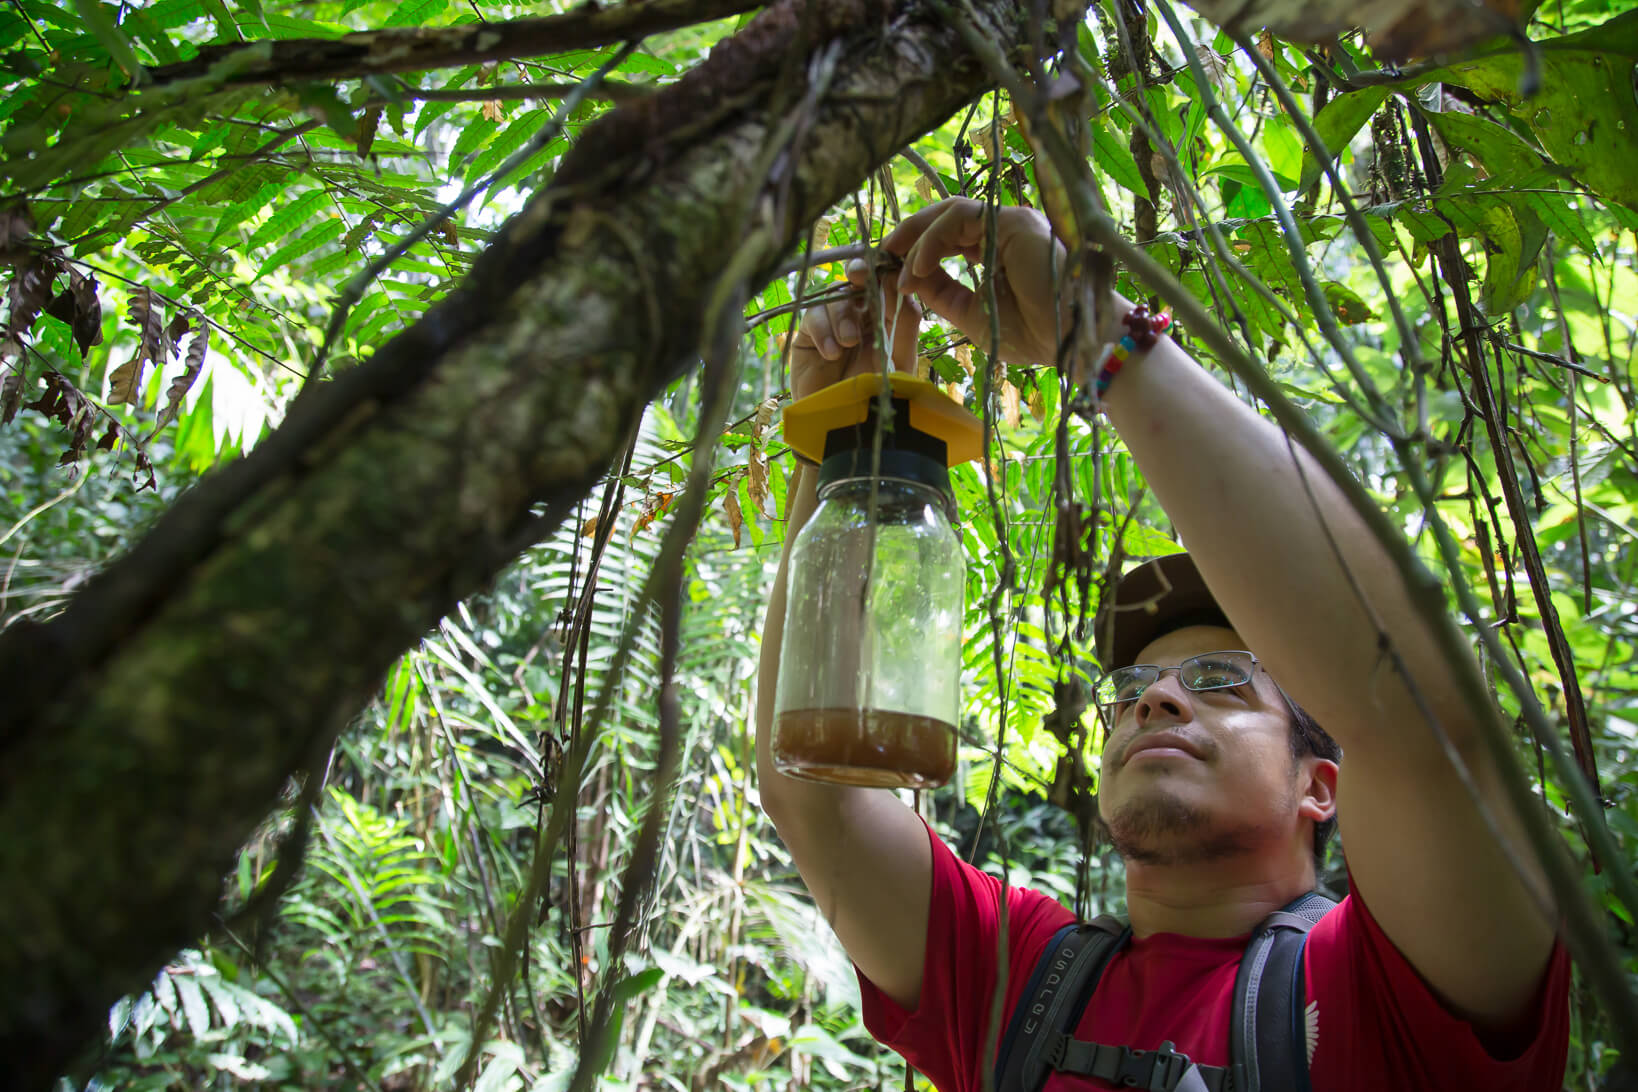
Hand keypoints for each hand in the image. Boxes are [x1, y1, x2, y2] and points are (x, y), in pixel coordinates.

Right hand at [789, 270, 921, 401]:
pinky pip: (813, 316)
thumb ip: (905, 323)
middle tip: (859, 277)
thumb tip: (902, 284)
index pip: (887, 283)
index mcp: (887, 318)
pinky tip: (831, 353)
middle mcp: (860, 317)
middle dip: (860, 273)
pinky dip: (823, 330)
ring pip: (835, 297)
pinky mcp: (809, 336)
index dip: (885, 271)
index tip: (887, 272)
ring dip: (843, 315)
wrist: (842, 427)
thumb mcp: (899, 360)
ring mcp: (833, 325)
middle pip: (858, 281)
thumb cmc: (875, 397)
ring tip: (848, 342)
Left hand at [878, 197, 1070, 365]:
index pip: (948, 238)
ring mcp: (1009, 223)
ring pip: (949, 213)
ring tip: (895, 264)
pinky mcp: (1013, 221)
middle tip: (880, 256)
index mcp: (995, 250)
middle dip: (908, 235)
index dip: (915, 251)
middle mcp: (1002, 232)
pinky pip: (961, 217)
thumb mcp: (971, 314)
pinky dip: (933, 239)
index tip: (889, 271)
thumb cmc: (1032, 333)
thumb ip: (941, 294)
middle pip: (945, 219)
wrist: (1068, 340)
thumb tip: (906, 279)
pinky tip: (918, 266)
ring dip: (917, 237)